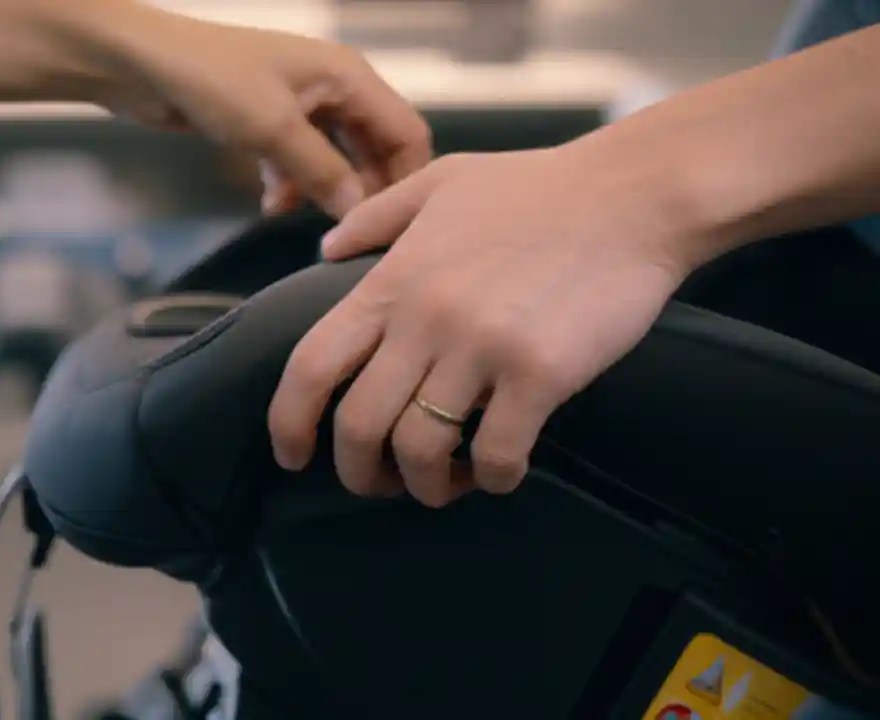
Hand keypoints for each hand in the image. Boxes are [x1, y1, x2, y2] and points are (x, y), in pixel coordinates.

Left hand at [97, 5, 431, 217]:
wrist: (141, 64)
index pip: (406, 131)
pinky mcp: (270, 121)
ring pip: (334, 159)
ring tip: (305, 220)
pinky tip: (272, 205)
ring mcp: (302, 104)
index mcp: (348, 76)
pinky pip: (299, 160)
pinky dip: (290, 184)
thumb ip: (323, 172)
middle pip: (373, 148)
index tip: (393, 225)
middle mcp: (333, 87)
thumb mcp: (274, 130)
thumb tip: (360, 212)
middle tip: (350, 234)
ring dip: (322, 191)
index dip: (406, 178)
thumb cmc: (210, 79)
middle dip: (362, 190)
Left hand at [267, 146, 703, 505]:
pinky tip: (502, 471)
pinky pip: (498, 455)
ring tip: (447, 481)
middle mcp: (424, 319)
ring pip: (421, 450)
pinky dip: (494, 479)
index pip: (311, 365)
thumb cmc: (539, 187)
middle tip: (381, 482)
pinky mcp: (539, 373)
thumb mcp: (441, 181)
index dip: (288, 422)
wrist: (634, 195)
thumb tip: (327, 247)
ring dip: (427, 485)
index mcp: (393, 281)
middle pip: (358, 427)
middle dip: (359, 473)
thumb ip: (377, 216)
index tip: (292, 455)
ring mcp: (480, 348)